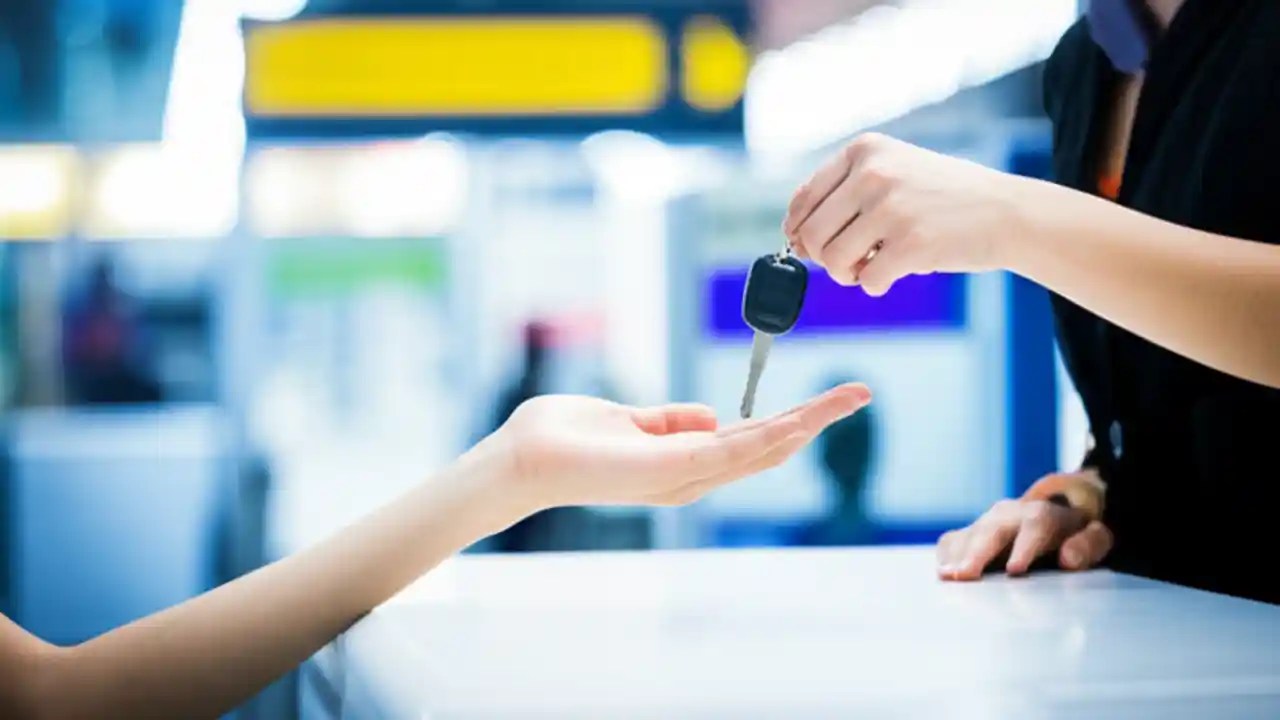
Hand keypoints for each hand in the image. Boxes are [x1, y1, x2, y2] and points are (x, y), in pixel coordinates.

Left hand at [478, 384, 871, 513]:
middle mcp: (688, 475)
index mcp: (680, 460)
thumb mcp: (626, 418)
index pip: (748, 439)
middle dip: (815, 421)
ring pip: (757, 449)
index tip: (829, 401)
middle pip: (765, 447)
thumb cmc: (561, 437)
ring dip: (805, 424)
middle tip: (859, 394)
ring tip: (846, 399)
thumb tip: (710, 415)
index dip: (791, 421)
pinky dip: (765, 435)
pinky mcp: (667, 469)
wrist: (520, 458)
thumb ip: (668, 419)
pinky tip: (798, 421)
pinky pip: (728, 451)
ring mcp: (681, 476)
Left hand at [783, 133, 1041, 295]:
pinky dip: (876, 284)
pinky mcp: (910, 244)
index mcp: (864, 151)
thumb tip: (793, 239)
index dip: (798, 231)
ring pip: (833, 261)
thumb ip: (844, 196)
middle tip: (850, 262)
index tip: (806, 246)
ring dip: (848, 274)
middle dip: (824, 258)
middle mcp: (873, 173)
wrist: (1008, 211)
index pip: (803, 199)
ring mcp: (891, 208)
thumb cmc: (944, 197)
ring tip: (873, 265)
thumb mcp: (893, 172)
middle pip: (811, 234)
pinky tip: (896, 272)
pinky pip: (866, 281)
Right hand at [936, 470, 1112, 580]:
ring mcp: (987, 521)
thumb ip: (1088, 545)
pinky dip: (946, 555)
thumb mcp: (1095, 538)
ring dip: (957, 556)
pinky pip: (953, 540)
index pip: (1035, 525)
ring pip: (970, 535)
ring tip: (948, 577)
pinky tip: (943, 573)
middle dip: (978, 553)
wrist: (1054, 517)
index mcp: (1044, 514)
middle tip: (966, 575)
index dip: (1025, 547)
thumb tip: (1068, 558)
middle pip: (992, 529)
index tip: (1015, 571)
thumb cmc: (1075, 536)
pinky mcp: (971, 531)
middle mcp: (1010, 513)